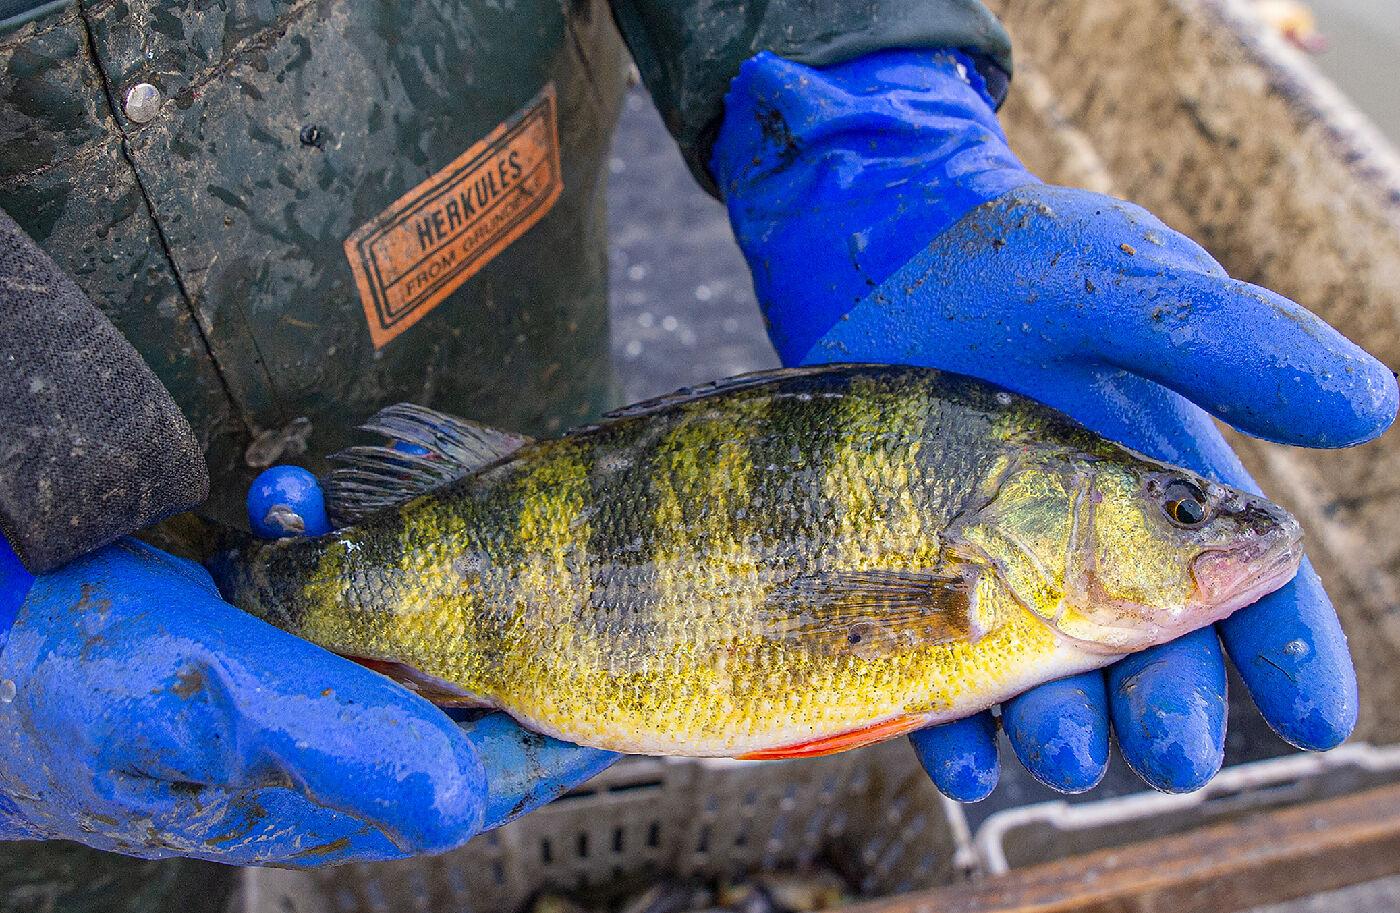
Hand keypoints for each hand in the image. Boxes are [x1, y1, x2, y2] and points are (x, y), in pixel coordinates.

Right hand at [0, 467, 615, 864]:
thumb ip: (329, 736)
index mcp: (320, 784)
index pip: (479, 781)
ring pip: (423, 675)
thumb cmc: (63, 678)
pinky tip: (415, 554)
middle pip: (465, 729)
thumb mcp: (198, 697)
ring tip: (537, 584)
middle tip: (599, 623)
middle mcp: (323, 751)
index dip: (557, 745)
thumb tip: (462, 798)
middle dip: (533, 680)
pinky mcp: (270, 650)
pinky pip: (367, 627)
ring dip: (477, 628)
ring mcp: (297, 702)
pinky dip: (403, 588)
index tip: (623, 702)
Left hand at [711, 49, 1397, 797]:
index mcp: (1166, 491)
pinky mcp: (904, 582)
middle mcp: (1088, 552)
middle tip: (1172, 754)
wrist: (877, 262)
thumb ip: (1225, 340)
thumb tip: (1371, 408)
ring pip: (1048, 684)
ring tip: (1065, 753)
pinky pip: (928, 674)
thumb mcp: (1118, 283)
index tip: (1317, 716)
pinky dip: (942, 722)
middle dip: (1170, 710)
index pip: (1251, 588)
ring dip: (1064, 730)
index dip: (1291, 652)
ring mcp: (995, 575)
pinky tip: (953, 755)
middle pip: (1151, 656)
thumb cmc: (1015, 264)